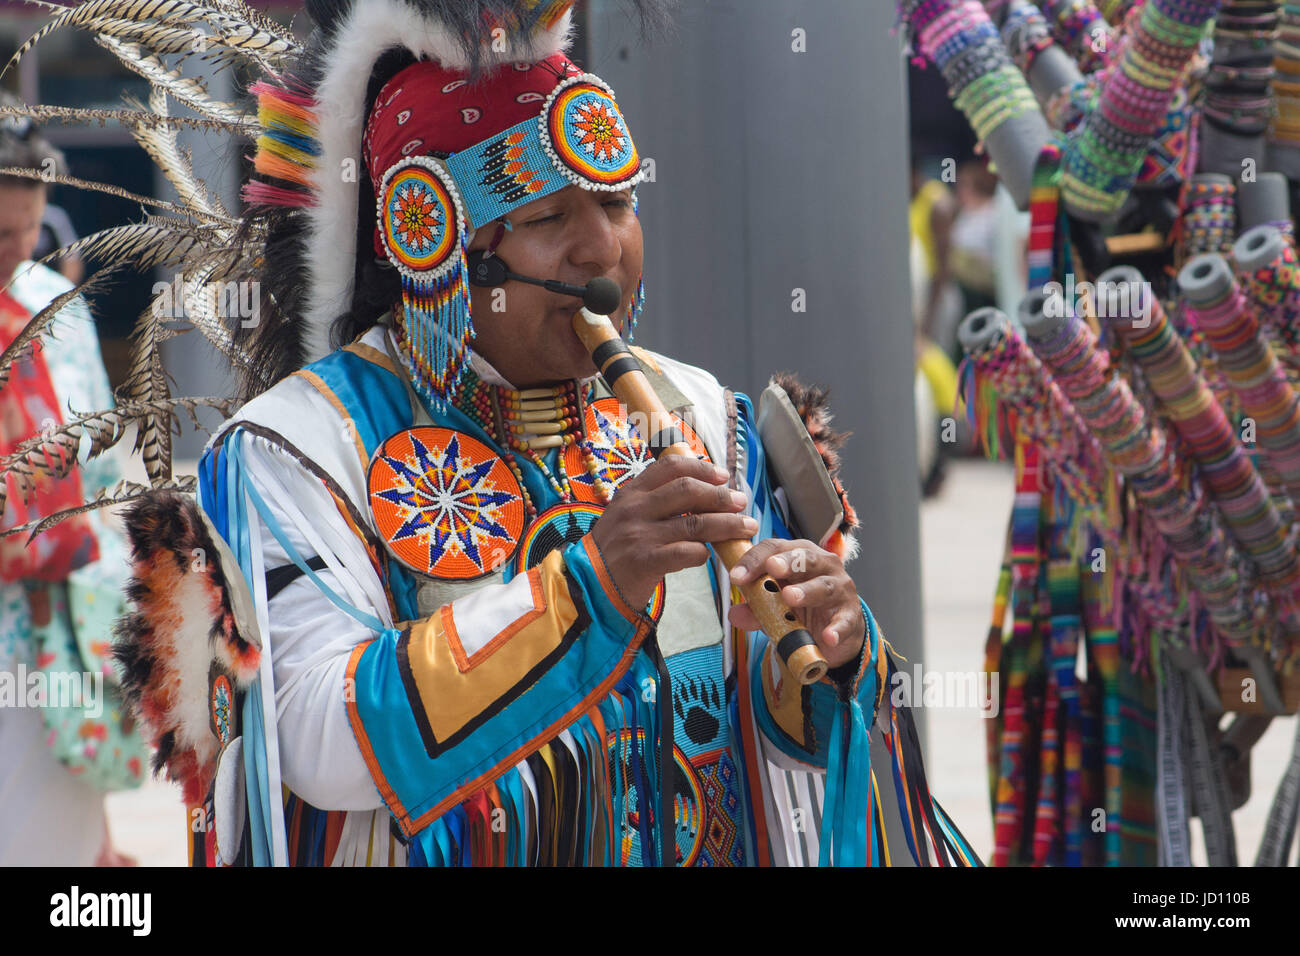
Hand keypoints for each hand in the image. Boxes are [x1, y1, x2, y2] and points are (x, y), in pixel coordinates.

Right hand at [589, 454, 757, 610]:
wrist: (588, 586)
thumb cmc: (615, 551)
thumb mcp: (626, 516)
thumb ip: (655, 502)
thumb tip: (701, 491)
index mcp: (631, 492)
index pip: (671, 467)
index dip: (702, 468)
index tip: (723, 476)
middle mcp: (635, 509)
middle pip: (688, 491)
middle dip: (721, 496)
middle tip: (742, 503)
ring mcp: (640, 535)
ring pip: (695, 523)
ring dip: (727, 525)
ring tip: (746, 528)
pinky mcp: (646, 562)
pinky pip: (687, 553)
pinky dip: (704, 553)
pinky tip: (710, 555)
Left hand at [727, 539, 864, 670]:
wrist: (834, 630)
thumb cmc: (802, 607)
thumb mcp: (775, 606)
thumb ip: (756, 609)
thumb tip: (735, 615)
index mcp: (798, 555)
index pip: (776, 548)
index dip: (755, 559)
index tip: (736, 576)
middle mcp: (822, 565)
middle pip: (806, 557)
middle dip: (788, 561)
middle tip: (772, 568)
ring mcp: (840, 589)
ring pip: (825, 586)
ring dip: (807, 591)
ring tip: (790, 597)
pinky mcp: (851, 614)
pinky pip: (845, 620)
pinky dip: (837, 628)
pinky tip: (828, 636)